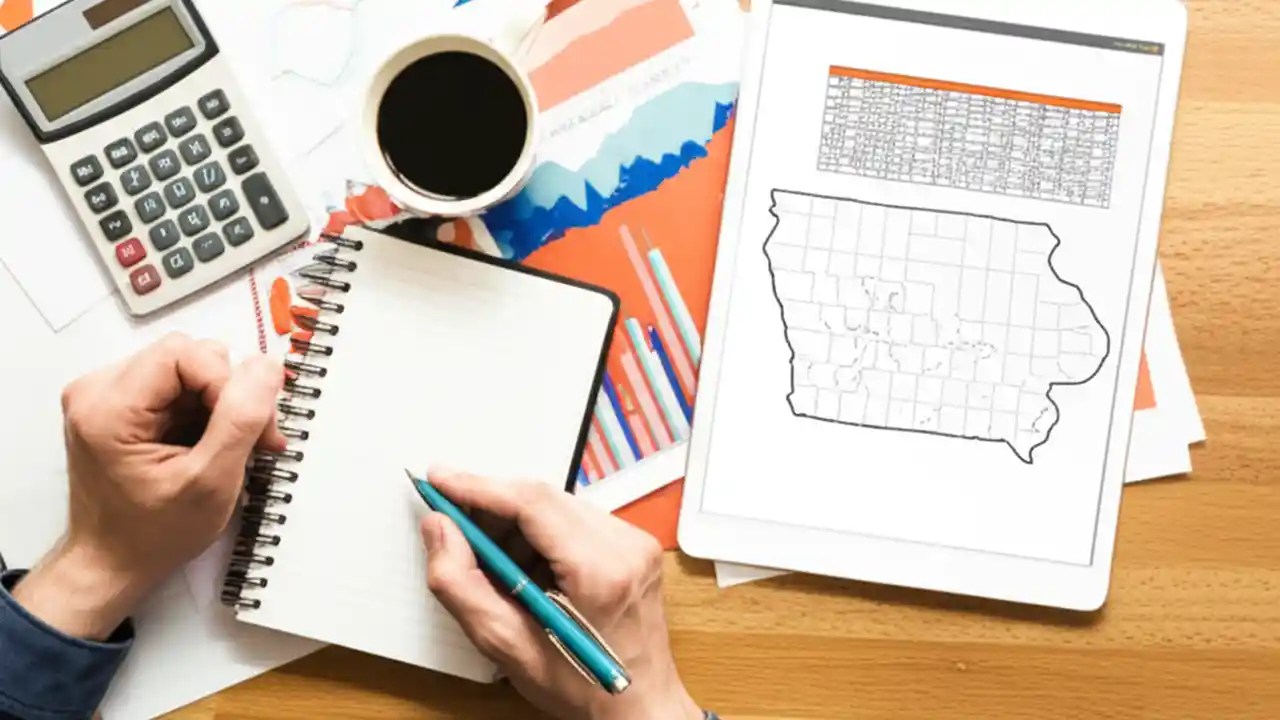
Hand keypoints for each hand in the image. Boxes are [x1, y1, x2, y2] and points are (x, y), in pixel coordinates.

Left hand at [12, 334, 284, 639]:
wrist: (113, 564)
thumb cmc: (151, 536)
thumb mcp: (210, 482)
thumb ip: (241, 419)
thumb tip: (267, 368)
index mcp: (108, 409)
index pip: (184, 354)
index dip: (227, 382)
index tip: (247, 425)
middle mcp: (98, 392)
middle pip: (187, 356)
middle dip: (230, 393)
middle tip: (252, 439)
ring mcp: (107, 397)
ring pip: (188, 369)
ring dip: (222, 403)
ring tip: (234, 447)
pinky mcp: (121, 406)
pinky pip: (178, 386)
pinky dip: (206, 411)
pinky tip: (214, 444)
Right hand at [421, 470, 701, 719]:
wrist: (640, 707)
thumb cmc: (580, 689)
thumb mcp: (507, 647)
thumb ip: (462, 584)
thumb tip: (439, 528)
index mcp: (600, 571)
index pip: (531, 503)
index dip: (479, 487)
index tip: (439, 479)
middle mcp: (625, 546)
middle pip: (544, 498)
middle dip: (491, 504)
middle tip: (452, 522)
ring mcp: (635, 542)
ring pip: (558, 505)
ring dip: (515, 522)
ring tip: (491, 560)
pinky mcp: (634, 545)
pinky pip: (576, 520)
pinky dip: (541, 533)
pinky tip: (525, 566)